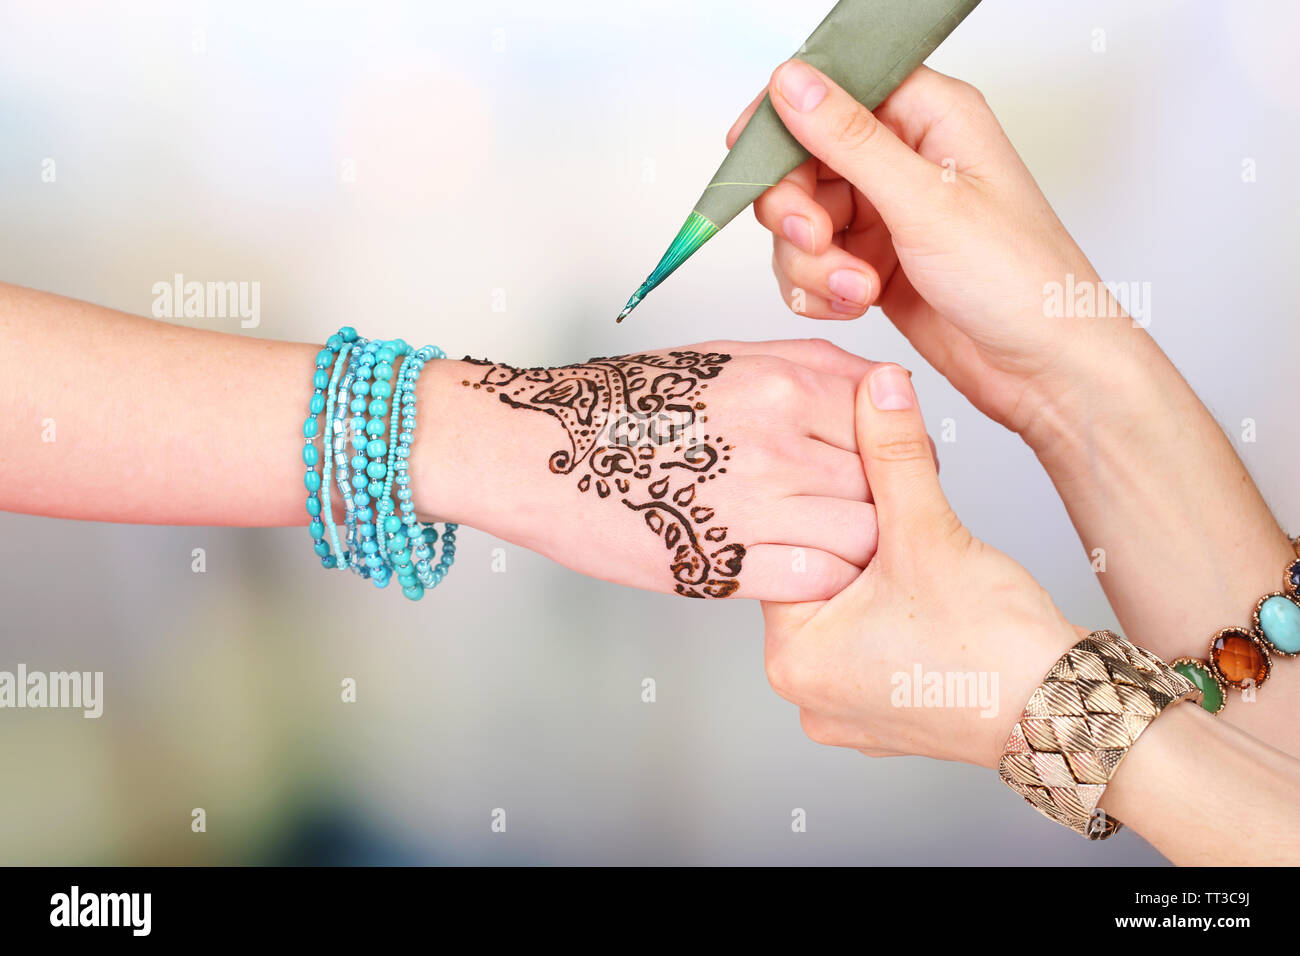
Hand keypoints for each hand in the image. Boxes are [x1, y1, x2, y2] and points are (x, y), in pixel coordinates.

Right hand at [413, 338, 880, 600]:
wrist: (535, 448)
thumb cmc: (620, 404)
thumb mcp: (721, 357)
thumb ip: (807, 367)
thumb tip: (878, 386)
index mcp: (782, 380)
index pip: (890, 419)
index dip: (894, 450)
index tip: (879, 468)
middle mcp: (779, 437)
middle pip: (886, 482)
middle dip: (881, 502)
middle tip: (850, 512)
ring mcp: (754, 503)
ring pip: (865, 537)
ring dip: (856, 548)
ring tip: (823, 544)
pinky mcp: (723, 561)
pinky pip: (816, 580)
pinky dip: (819, 580)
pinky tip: (792, 569)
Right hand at [730, 60, 1125, 434]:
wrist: (1043, 369)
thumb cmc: (1020, 280)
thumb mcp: (926, 202)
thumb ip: (849, 139)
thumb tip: (793, 81)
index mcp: (930, 116)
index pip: (833, 88)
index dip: (783, 119)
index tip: (748, 154)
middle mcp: (905, 159)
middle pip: (802, 159)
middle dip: (795, 208)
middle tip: (815, 239)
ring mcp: (885, 213)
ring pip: (799, 219)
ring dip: (810, 261)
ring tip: (854, 288)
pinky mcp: (871, 263)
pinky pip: (810, 264)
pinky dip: (818, 289)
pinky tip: (854, 305)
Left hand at [762, 364, 1079, 766]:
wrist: (1062, 711)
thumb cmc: (995, 645)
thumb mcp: (929, 531)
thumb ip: (894, 453)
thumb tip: (876, 386)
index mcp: (792, 658)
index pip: (792, 555)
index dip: (839, 514)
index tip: (878, 501)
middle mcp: (806, 695)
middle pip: (819, 584)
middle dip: (863, 549)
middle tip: (909, 540)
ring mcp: (846, 712)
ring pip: (850, 614)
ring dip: (883, 581)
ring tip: (926, 575)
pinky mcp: (884, 717)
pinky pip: (876, 649)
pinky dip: (898, 621)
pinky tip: (932, 607)